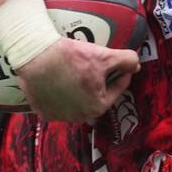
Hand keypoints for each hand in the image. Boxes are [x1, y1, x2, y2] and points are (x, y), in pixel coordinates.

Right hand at [15, 36, 139, 123]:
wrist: (36, 56)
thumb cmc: (70, 58)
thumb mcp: (104, 55)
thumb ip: (127, 60)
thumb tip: (136, 64)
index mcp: (98, 106)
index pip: (116, 89)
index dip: (119, 73)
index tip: (116, 64)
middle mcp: (80, 117)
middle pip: (95, 97)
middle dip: (97, 84)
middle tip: (92, 67)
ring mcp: (60, 116)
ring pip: (76, 102)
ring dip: (78, 92)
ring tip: (74, 74)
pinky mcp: (43, 112)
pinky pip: (56, 104)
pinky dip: (59, 96)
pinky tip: (58, 82)